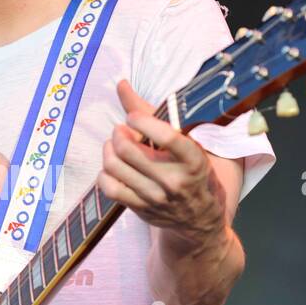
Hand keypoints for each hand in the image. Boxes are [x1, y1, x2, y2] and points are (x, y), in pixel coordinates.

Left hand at [97, 79, 226, 247]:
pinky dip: (104, 173)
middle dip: (119, 133)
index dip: (141, 120)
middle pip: (128, 149)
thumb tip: (121, 84)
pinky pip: (109, 187)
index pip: (166, 136)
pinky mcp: (140, 209)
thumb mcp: (187, 144)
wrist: (201, 220)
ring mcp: (155, 197)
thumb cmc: (193, 174)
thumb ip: (152, 114)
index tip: (133, 117)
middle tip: (122, 131)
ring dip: (109, 150)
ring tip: (115, 146)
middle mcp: (174, 180)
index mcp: (193, 160)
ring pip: (114, 167)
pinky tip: (113, 167)